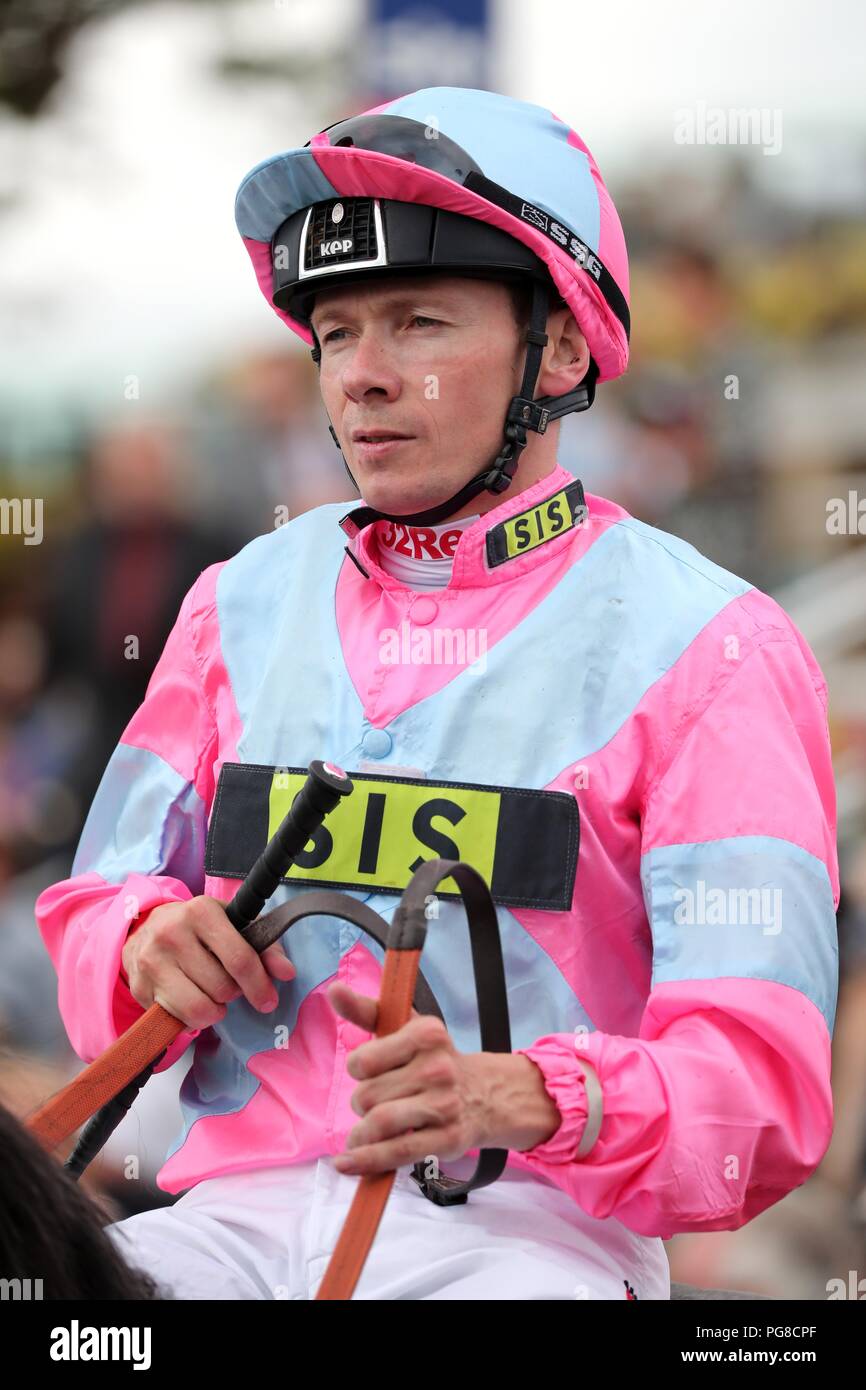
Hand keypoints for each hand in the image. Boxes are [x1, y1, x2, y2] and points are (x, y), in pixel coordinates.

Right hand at [121, 896, 295, 1029]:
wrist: (145, 929)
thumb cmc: (199, 928)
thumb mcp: (234, 925)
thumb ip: (265, 947)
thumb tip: (287, 973)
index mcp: (200, 912)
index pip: (239, 959)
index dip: (259, 985)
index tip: (268, 1000)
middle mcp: (172, 933)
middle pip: (222, 988)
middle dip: (232, 993)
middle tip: (227, 984)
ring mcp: (151, 961)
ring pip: (200, 1009)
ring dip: (214, 1010)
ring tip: (211, 994)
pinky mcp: (139, 987)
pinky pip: (178, 1019)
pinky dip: (192, 1019)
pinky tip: (191, 1000)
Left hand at [326, 983, 561, 1175]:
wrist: (485, 1094)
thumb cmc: (431, 1059)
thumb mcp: (405, 1028)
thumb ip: (366, 1010)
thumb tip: (334, 990)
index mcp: (426, 1033)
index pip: (364, 1060)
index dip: (358, 1069)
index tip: (366, 1070)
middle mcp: (438, 1067)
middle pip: (368, 1095)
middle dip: (361, 1104)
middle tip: (374, 1103)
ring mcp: (444, 1105)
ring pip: (379, 1124)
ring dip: (360, 1135)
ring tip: (360, 1136)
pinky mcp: (447, 1139)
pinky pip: (396, 1152)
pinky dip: (366, 1160)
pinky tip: (347, 1163)